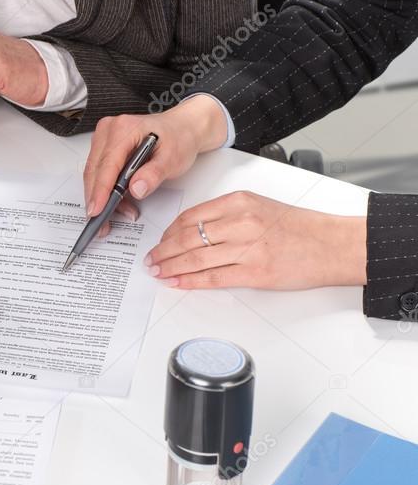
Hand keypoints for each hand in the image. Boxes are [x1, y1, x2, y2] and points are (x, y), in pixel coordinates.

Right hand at [83, 96, 230, 217]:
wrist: (182, 129)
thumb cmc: (178, 138)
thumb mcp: (172, 158)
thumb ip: (154, 174)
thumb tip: (136, 188)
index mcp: (124, 129)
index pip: (107, 164)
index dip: (100, 190)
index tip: (97, 210)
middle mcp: (109, 130)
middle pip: (95, 171)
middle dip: (98, 199)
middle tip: (103, 222)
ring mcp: (104, 139)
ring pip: (93, 174)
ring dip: (103, 197)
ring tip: (121, 211)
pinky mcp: (104, 148)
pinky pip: (98, 173)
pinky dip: (106, 190)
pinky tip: (119, 202)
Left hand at [145, 191, 366, 289]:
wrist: (333, 245)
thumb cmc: (300, 228)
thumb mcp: (260, 208)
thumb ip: (228, 216)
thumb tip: (194, 232)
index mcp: (240, 202)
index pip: (191, 216)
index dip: (168, 232)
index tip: (159, 242)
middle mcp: (241, 221)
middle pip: (187, 237)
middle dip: (163, 251)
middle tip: (150, 259)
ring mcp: (247, 247)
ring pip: (195, 257)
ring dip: (171, 266)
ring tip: (157, 272)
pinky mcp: (255, 271)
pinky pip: (213, 277)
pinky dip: (190, 281)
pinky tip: (177, 282)